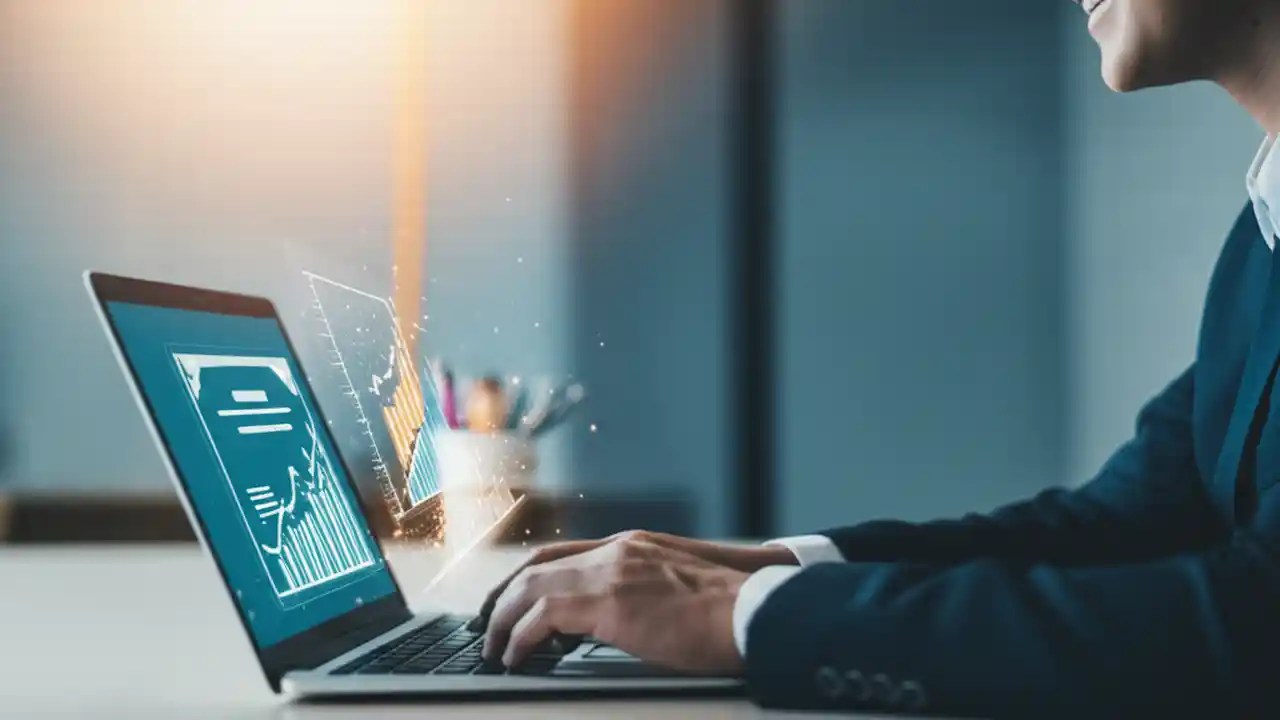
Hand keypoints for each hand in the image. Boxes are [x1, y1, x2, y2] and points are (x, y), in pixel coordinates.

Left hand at [481, 532, 750, 673]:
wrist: (753, 612)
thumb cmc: (727, 613)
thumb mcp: (674, 589)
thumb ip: (638, 591)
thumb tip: (612, 621)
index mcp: (631, 546)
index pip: (560, 554)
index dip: (527, 578)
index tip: (510, 600)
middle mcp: (615, 551)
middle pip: (537, 568)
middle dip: (504, 599)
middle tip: (490, 628)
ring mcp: (610, 572)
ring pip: (530, 589)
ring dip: (506, 621)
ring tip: (497, 649)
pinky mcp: (608, 602)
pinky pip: (542, 617)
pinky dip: (521, 637)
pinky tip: (517, 656)